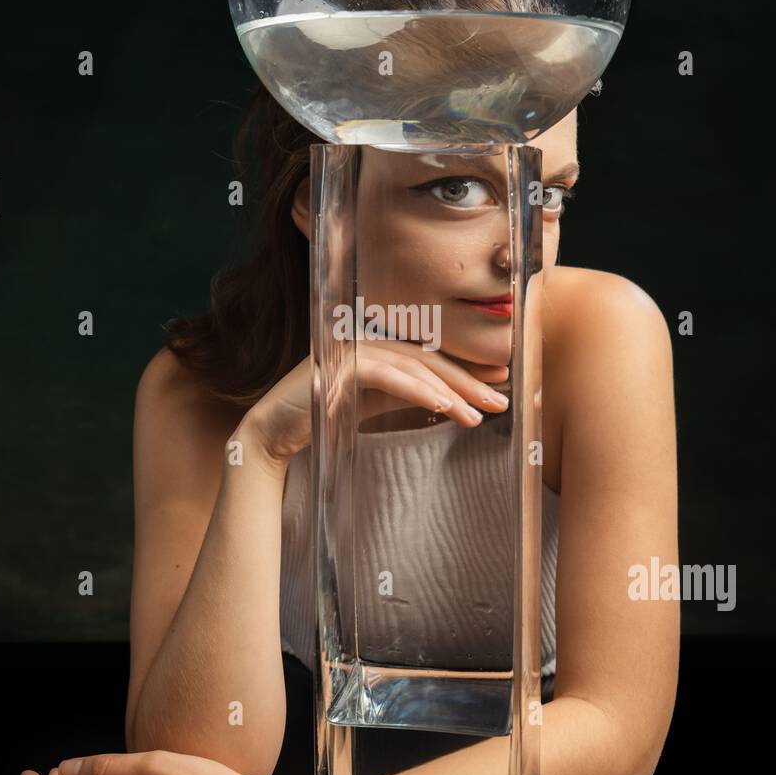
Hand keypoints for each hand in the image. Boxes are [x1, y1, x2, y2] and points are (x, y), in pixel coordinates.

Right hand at [243, 345, 510, 465]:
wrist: (273, 431)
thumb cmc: (323, 417)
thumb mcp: (375, 404)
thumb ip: (409, 394)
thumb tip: (454, 397)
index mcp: (378, 349)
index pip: (430, 356)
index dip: (466, 368)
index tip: (502, 382)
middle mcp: (367, 342)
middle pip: (427, 359)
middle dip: (468, 380)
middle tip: (502, 400)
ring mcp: (352, 350)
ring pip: (412, 366)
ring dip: (449, 390)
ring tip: (477, 414)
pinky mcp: (339, 366)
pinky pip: (387, 376)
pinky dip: (417, 390)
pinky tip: (442, 407)